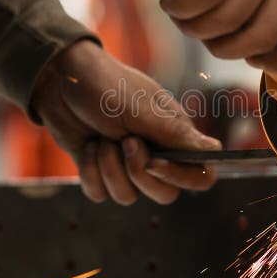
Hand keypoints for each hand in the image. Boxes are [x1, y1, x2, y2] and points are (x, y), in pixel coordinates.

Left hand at [31, 40, 221, 204]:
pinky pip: (101, 194)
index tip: (154, 162)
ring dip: (109, 168)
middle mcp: (157, 154)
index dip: (182, 177)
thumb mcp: (141, 109)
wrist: (60, 80)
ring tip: (102, 139)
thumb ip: (176, 134)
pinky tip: (88, 146)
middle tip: (125, 142)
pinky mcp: (101, 171)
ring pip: (129, 197)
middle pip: (165, 194)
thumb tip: (216, 151)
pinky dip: (90, 171)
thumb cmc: (106, 85)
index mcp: (175, 137)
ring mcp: (127, 165)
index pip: (201, 175)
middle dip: (138, 174)